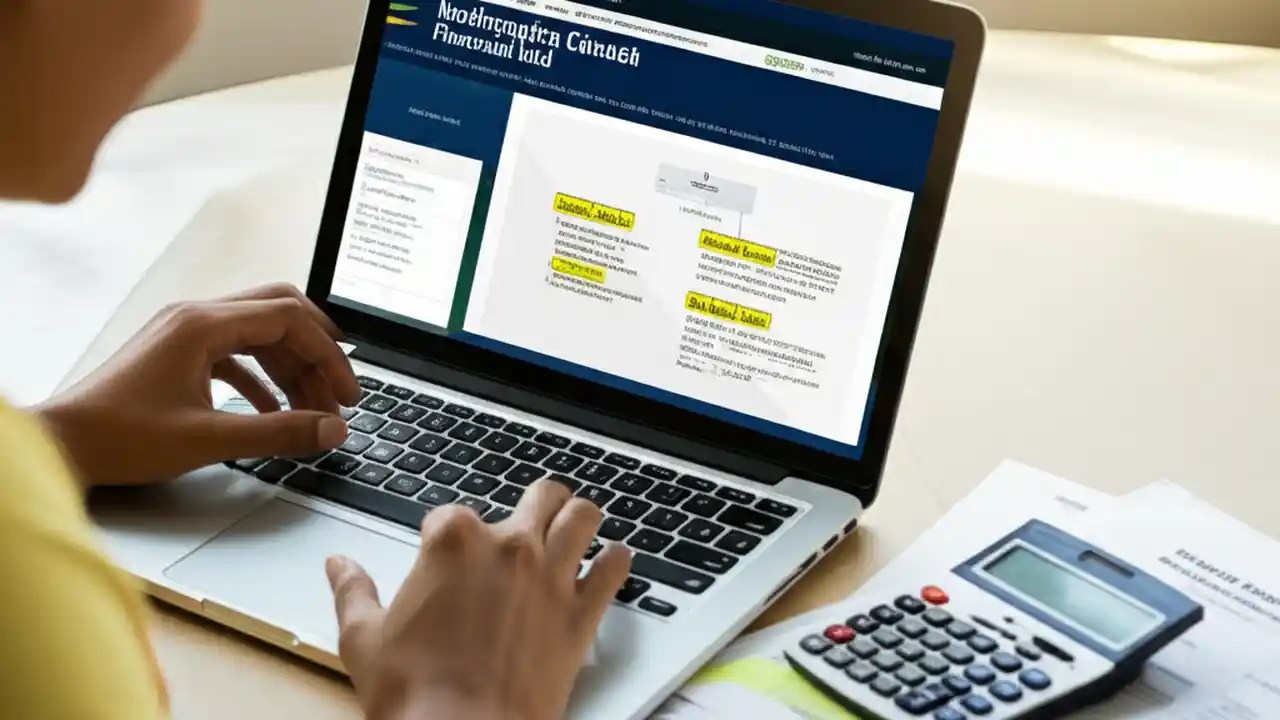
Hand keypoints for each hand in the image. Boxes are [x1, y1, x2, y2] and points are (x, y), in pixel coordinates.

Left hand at [36, 283, 359, 487]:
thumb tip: (331, 429)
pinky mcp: (177, 353)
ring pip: (259, 334)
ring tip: (313, 409)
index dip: (328, 356)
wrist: (62, 445)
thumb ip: (279, 433)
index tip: (347, 393)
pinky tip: (275, 411)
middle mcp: (194, 317)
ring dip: (292, 368)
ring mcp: (184, 332)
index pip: (289, 319)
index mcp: (202, 324)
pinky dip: (263, 378)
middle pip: (279, 313)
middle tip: (339, 389)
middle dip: (316, 351)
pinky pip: (236, 353)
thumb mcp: (209, 440)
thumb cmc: (119, 438)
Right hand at [326, 480, 631, 719]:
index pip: (451, 513)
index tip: (445, 552)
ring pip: (583, 517)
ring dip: (580, 517)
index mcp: (452, 543)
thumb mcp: (363, 639)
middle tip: (530, 519)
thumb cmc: (414, 695)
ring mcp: (550, 577)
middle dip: (534, 504)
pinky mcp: (581, 614)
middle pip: (538, 496)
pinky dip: (616, 562)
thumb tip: (338, 564)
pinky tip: (610, 562)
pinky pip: (614, 570)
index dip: (446, 532)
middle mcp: (507, 547)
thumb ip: (353, 591)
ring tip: (576, 525)